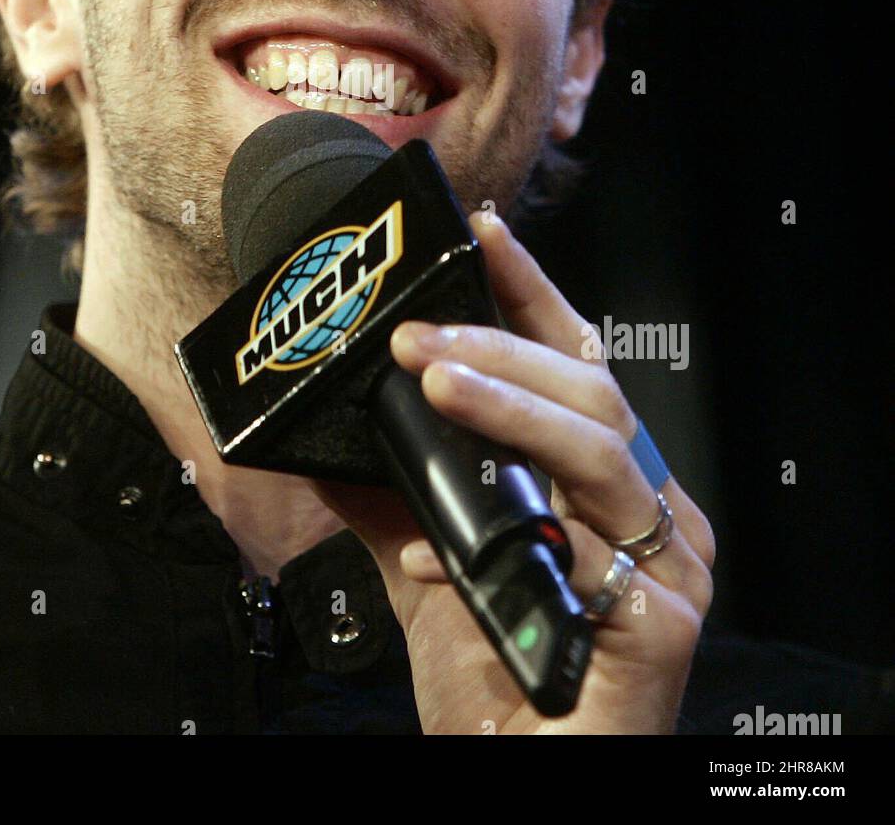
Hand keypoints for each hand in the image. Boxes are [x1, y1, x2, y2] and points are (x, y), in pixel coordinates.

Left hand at [310, 210, 714, 734]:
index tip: (484, 232)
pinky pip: (586, 550)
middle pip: (590, 389)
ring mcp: (666, 564)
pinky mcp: (661, 622)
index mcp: (605, 482)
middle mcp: (649, 510)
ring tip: (435, 379)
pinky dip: (509, 534)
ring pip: (598, 444)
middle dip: (502, 345)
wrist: (519, 780)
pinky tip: (438, 553)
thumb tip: (335, 433)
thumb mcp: (427, 567)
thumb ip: (398, 498)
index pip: (575, 363)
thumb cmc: (494, 678)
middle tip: (417, 334)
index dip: (533, 294)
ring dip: (511, 404)